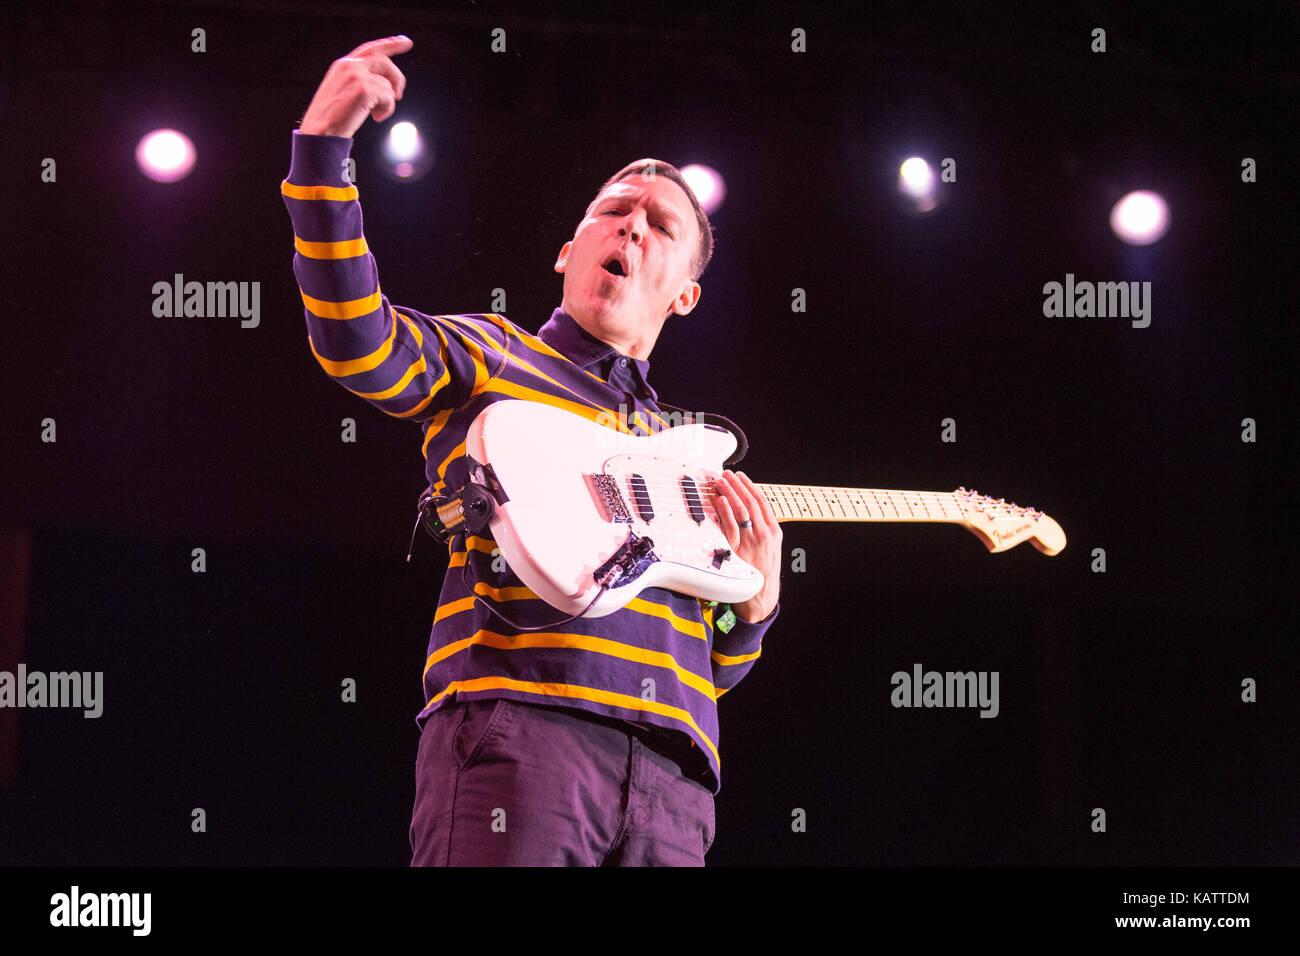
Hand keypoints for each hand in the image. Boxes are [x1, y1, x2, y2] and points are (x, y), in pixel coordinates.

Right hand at [299, 35, 412, 137]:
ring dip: (387, 102)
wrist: (320, 133)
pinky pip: (389, 97)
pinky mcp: (363, 89)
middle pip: (385, 61)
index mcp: (343, 65)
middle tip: (400, 94)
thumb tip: (387, 85)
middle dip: (397, 77)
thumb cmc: (331, 119)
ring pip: (388, 84)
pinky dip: (387, 110)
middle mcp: (349, 65)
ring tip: (375, 114)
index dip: (390, 44)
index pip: (370, 49)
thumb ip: (360, 82)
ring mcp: (356, 76)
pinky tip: (377, 117)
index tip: (406, 42)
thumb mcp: (343, 93)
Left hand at [712, 470, 781, 622]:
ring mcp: (751, 543)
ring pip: (741, 511)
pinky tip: (720, 501)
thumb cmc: (763, 573)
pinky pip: (731, 528)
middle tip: (726, 474)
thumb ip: (763, 531)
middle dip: (737, 485)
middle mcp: (764, 535)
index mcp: (774, 532)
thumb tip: (749, 513)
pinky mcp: (738, 551)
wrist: (761, 598)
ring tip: (720, 481)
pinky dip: (726, 512)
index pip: (762, 502)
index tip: (741, 476)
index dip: (750, 486)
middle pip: (750, 503)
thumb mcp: (770, 550)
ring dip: (730, 493)